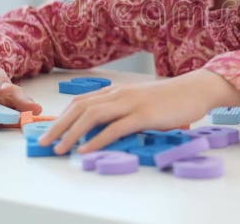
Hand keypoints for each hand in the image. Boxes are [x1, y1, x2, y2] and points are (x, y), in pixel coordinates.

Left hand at [39, 69, 239, 154]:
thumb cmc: (170, 98)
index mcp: (116, 91)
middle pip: (80, 108)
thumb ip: (122, 110)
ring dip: (72, 134)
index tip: (48, 130)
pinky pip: (115, 128)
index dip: (61, 116)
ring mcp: (131, 104)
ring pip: (92, 116)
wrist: (195, 89)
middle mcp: (119, 94)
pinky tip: (87, 150)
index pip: (81, 102)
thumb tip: (104, 127)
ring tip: (59, 149)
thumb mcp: (141, 101)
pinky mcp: (143, 115)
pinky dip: (97, 139)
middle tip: (43, 142)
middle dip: (59, 126)